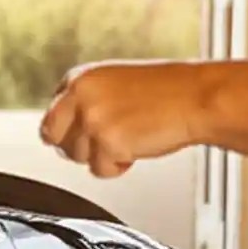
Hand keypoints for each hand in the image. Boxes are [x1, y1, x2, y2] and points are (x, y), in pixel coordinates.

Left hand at [40, 60, 210, 177]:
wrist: (195, 97)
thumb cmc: (164, 91)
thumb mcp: (115, 84)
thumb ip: (86, 101)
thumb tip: (64, 131)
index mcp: (80, 77)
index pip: (52, 113)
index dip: (71, 128)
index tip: (86, 131)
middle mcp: (80, 96)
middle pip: (53, 137)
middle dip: (75, 146)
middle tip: (104, 142)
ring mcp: (91, 120)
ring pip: (77, 157)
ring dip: (101, 156)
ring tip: (131, 138)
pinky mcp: (106, 143)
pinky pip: (100, 171)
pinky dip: (118, 166)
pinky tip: (138, 147)